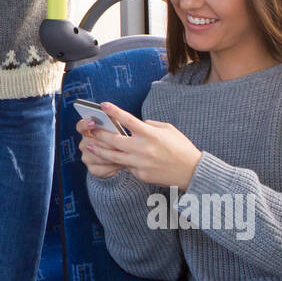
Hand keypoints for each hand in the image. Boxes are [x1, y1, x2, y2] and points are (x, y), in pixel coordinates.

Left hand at [78, 103, 202, 188]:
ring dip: (99, 151)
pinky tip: (114, 159)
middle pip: (114, 140)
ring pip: (113, 156)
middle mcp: (143, 148)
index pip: (127, 119)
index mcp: (150, 134)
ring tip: (90, 146)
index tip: (103, 105)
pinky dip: (121, 162)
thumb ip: (149, 125)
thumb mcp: (168, 129)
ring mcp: (140, 163)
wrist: (192, 172)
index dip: (113, 111)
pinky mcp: (140, 175)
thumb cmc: (181, 147)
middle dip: (99, 134)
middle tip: (90, 129)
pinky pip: (126, 167)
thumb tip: (134, 125)